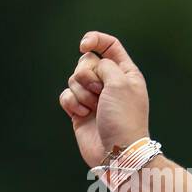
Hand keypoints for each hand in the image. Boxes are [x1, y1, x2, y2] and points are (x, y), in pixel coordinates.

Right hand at [58, 31, 149, 168]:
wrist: (118, 152)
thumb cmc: (124, 118)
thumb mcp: (120, 82)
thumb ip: (104, 64)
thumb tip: (91, 63)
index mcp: (126, 73)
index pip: (109, 45)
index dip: (94, 40)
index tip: (84, 45)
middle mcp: (110, 83)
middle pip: (86, 61)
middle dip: (87, 74)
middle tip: (100, 92)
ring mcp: (95, 97)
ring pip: (73, 79)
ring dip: (81, 93)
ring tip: (95, 108)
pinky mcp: (80, 111)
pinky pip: (65, 95)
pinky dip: (72, 104)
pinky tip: (83, 116)